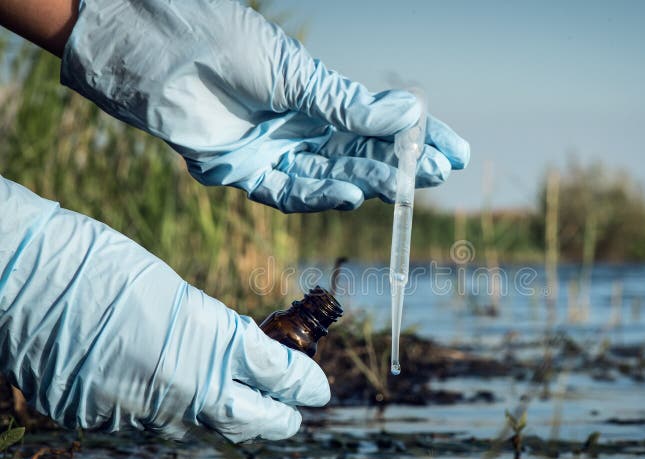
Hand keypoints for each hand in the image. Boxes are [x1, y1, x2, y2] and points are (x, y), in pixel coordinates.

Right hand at [0, 177, 329, 441]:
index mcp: (213, 346)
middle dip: (280, 419)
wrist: (21, 278)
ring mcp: (143, 414)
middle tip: (294, 414)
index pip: (279, 376)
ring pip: (201, 428)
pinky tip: (165, 389)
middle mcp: (185, 391)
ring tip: (237, 405)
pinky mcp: (104, 422)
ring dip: (224, 416)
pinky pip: (150, 423)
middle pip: (253, 422)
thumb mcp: (177, 294)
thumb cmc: (101, 264)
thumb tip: (235, 355)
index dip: (305, 384)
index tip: (319, 388)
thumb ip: (212, 333)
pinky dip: (169, 409)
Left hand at [60, 0, 469, 212]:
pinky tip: (352, 195)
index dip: (416, 138)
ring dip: (368, 181)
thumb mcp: (297, 75)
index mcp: (316, 95)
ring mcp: (276, 150)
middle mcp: (301, 126)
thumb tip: (409, 114)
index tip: (454, 151)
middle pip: (361, 153)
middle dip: (400, 164)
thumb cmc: (226, 45)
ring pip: (333, 175)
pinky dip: (322, 195)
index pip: (378, 122)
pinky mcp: (247, 173)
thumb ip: (347, 105)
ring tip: (403, 186)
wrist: (160, 52)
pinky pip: (292, 192)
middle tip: (437, 173)